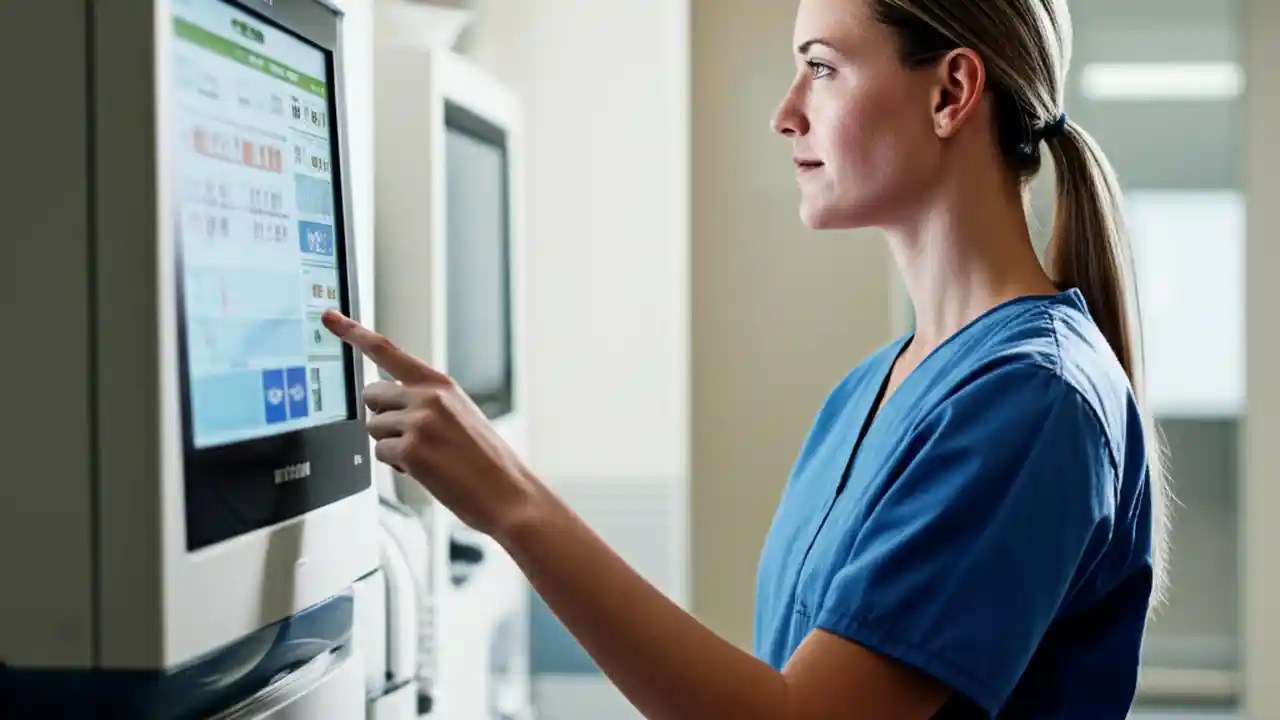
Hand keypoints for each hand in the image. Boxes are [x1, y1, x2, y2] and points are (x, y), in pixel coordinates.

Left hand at [322, 310, 537, 536]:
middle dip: (382, 415)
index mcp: (440, 384)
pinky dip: (398, 464)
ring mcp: (419, 422)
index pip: (386, 350)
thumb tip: (386, 404)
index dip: (353, 332)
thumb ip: (425, 401)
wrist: (509, 493)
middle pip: (370, 395)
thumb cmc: (486, 461)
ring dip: (391, 443)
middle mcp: (427, 396)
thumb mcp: (460, 414)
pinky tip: (426, 470)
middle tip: (409, 434)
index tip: (328, 317)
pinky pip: (381, 453)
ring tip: (426, 456)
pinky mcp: (412, 450)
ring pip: (373, 427)